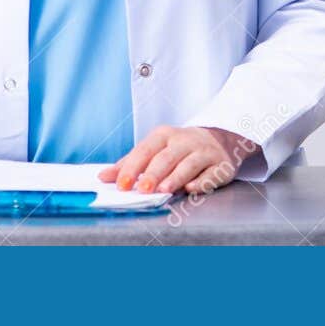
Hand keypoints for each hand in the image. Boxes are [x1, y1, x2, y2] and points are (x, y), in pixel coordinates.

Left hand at [100, 125, 254, 195]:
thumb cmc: (179, 148)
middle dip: (153, 173)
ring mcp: (204, 152)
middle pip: (167, 157)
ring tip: (163, 190)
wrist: (219, 139)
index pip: (146, 150)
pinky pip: (211, 174)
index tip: (121, 184)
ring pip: (189, 164)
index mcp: (165, 135)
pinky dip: (202, 182)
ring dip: (175, 177)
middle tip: (142, 189)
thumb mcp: (155, 148)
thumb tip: (104, 176)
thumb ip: (131, 163)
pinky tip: (191, 188)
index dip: (132, 167)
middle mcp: (185, 141)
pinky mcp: (220, 165)